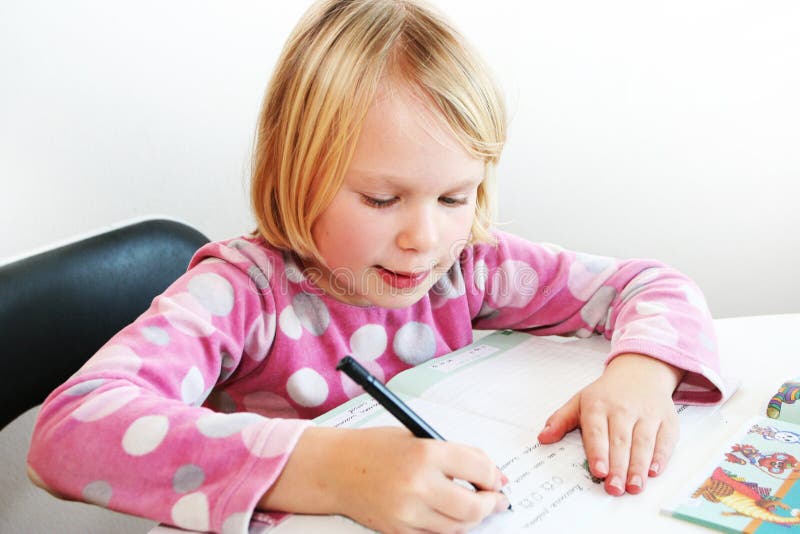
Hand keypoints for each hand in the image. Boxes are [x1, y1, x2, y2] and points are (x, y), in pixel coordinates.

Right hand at [260, 426, 509, 532]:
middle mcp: (418, 484)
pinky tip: (447, 515)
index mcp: (425, 452)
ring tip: (472, 506)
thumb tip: (491, 474)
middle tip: (495, 499)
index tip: (497, 478)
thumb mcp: (416, 437)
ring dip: (471, 518)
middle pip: (474, 507)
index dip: (494, 475)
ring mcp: (407, 512)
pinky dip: (447, 528)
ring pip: (457, 527)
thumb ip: (453, 454)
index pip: (479, 468)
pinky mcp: (398, 530)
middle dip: (490, 504)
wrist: (333, 468)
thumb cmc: (374, 448)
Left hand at [537, 353, 683, 495]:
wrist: (639, 372)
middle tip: (615, 488)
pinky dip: (661, 456)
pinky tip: (653, 471)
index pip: (597, 431)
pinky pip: (664, 439)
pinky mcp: (666, 419)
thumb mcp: (579, 401)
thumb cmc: (607, 394)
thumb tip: (542, 437)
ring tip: (634, 487)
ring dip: (639, 467)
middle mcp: (623, 409)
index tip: (598, 471)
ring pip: (643, 442)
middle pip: (621, 441)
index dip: (598, 452)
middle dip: (618, 467)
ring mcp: (647, 413)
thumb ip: (561, 420)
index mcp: (598, 405)